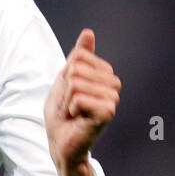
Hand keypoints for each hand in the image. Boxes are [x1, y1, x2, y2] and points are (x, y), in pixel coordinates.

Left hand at [44, 28, 120, 175]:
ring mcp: (112, 98)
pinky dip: (71, 109)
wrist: (61, 142)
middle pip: (77, 68)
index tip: (69, 93)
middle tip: (70, 105)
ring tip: (73, 112)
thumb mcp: (66, 79)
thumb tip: (88, 33)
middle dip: (65, 88)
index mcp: (105, 74)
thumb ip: (79, 57)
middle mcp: (113, 85)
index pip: (79, 56)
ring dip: (67, 100)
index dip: (66, 75)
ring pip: (76, 83)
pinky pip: (79, 97)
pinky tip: (78, 119)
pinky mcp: (108, 112)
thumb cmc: (63, 113)